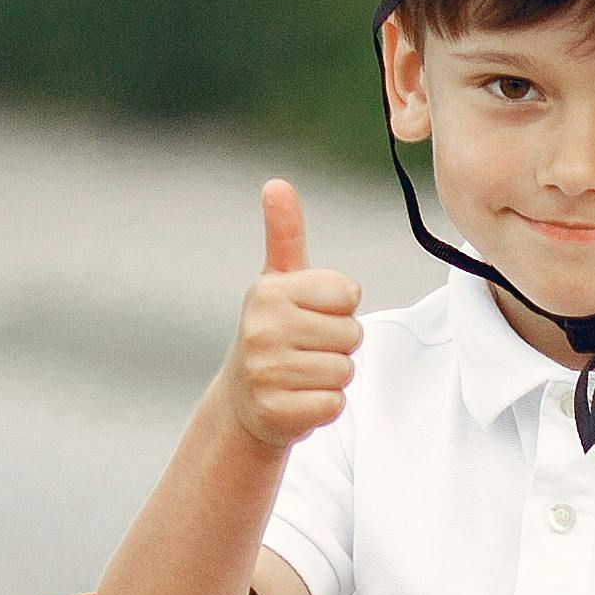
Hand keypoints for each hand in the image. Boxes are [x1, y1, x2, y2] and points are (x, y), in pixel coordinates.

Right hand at [217, 178, 361, 448]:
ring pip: (344, 371)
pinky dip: (324, 406)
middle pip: (352, 334)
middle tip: (306, 351)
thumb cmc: (273, 334)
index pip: (348, 293)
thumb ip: (285, 235)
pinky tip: (299, 400)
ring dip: (331, 378)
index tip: (310, 317)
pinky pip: (334, 404)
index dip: (339, 309)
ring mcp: (267, 372)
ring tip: (301, 375)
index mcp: (271, 292)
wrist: (243, 403)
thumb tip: (277, 183)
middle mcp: (264, 328)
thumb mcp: (277, 283)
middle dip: (338, 346)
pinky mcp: (277, 411)